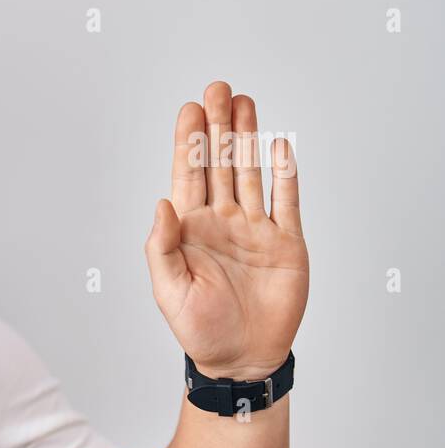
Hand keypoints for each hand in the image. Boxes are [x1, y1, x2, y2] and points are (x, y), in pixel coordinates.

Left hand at [144, 81, 309, 379]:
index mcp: (190, 229)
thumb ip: (161, 246)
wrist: (240, 359)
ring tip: (244, 101)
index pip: (189, 176)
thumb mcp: (168, 290)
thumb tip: (161, 203)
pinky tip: (280, 143)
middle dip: (218, 126)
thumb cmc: (198, 328)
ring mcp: (255, 229)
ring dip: (248, 137)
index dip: (189, 142)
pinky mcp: (286, 242)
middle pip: (221, 163)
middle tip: (217, 88)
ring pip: (252, 172)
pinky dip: (285, 172)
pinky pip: (286, 200)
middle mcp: (222, 221)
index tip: (189, 109)